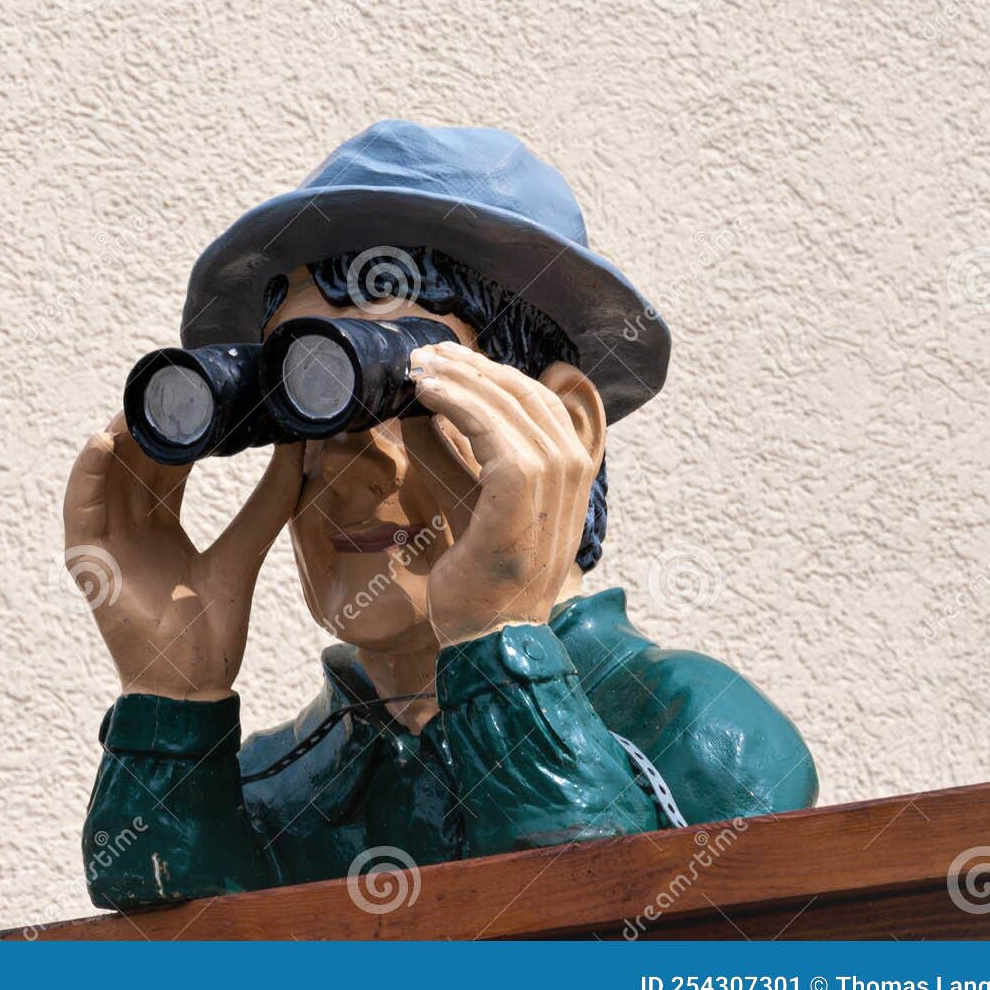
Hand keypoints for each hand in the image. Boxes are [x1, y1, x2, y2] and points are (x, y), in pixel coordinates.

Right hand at [63, 414, 304, 700]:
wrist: (191, 683)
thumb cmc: (213, 629)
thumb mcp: (245, 550)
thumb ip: (267, 503)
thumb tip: (294, 450)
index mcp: (162, 525)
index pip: (166, 462)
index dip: (179, 426)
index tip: (200, 389)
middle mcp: (131, 526)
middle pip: (135, 459)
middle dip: (150, 420)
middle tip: (173, 381)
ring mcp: (107, 541)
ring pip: (105, 472)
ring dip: (118, 433)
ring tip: (142, 400)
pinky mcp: (87, 559)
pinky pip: (80, 505)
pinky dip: (88, 472)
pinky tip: (104, 442)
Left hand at [404, 343, 601, 642]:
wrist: (491, 634)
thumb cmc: (483, 578)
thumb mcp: (475, 504)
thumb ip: (462, 460)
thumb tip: (426, 414)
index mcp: (570, 473)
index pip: (539, 401)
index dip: (494, 374)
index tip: (449, 361)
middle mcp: (571, 469)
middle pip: (523, 392)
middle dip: (471, 367)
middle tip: (426, 355)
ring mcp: (552, 476)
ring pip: (503, 402)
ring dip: (457, 377)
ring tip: (418, 367)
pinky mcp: (520, 486)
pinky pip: (485, 426)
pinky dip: (453, 401)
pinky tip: (424, 393)